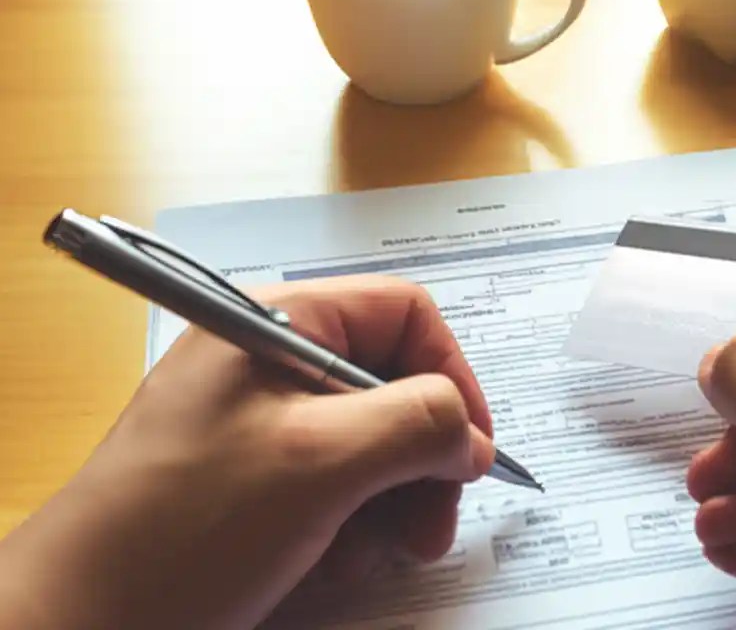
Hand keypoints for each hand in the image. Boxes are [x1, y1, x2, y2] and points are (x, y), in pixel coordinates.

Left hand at [0, 277, 494, 629]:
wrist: (84, 621)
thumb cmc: (188, 527)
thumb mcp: (319, 462)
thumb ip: (416, 425)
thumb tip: (473, 436)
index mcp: (282, 325)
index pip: (404, 314)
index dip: (452, 376)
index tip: (472, 449)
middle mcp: (276, 364)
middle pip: (397, 388)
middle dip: (423, 461)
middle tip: (429, 527)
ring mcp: (266, 424)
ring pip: (375, 448)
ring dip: (390, 507)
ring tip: (362, 556)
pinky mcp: (259, 480)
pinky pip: (339, 489)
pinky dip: (350, 530)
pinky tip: (326, 565)